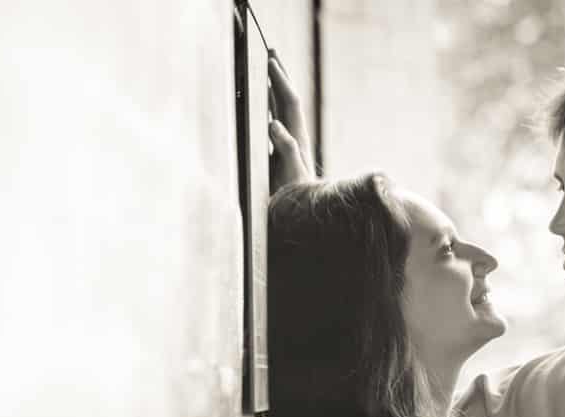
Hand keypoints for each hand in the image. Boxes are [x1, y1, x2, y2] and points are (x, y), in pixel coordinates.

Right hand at [268, 52, 314, 188]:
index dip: (279, 81)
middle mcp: (295, 138)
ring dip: (275, 90)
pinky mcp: (282, 155)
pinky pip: (275, 124)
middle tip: (271, 53)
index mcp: (296, 139)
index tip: (269, 61)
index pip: (289, 103)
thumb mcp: (290, 173)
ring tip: (268, 72)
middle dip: (279, 77)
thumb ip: (285, 148)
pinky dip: (268, 110)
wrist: (302, 215)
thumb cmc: (296, 197)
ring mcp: (289, 146)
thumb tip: (273, 123)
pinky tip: (263, 107)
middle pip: (288, 101)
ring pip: (282, 111)